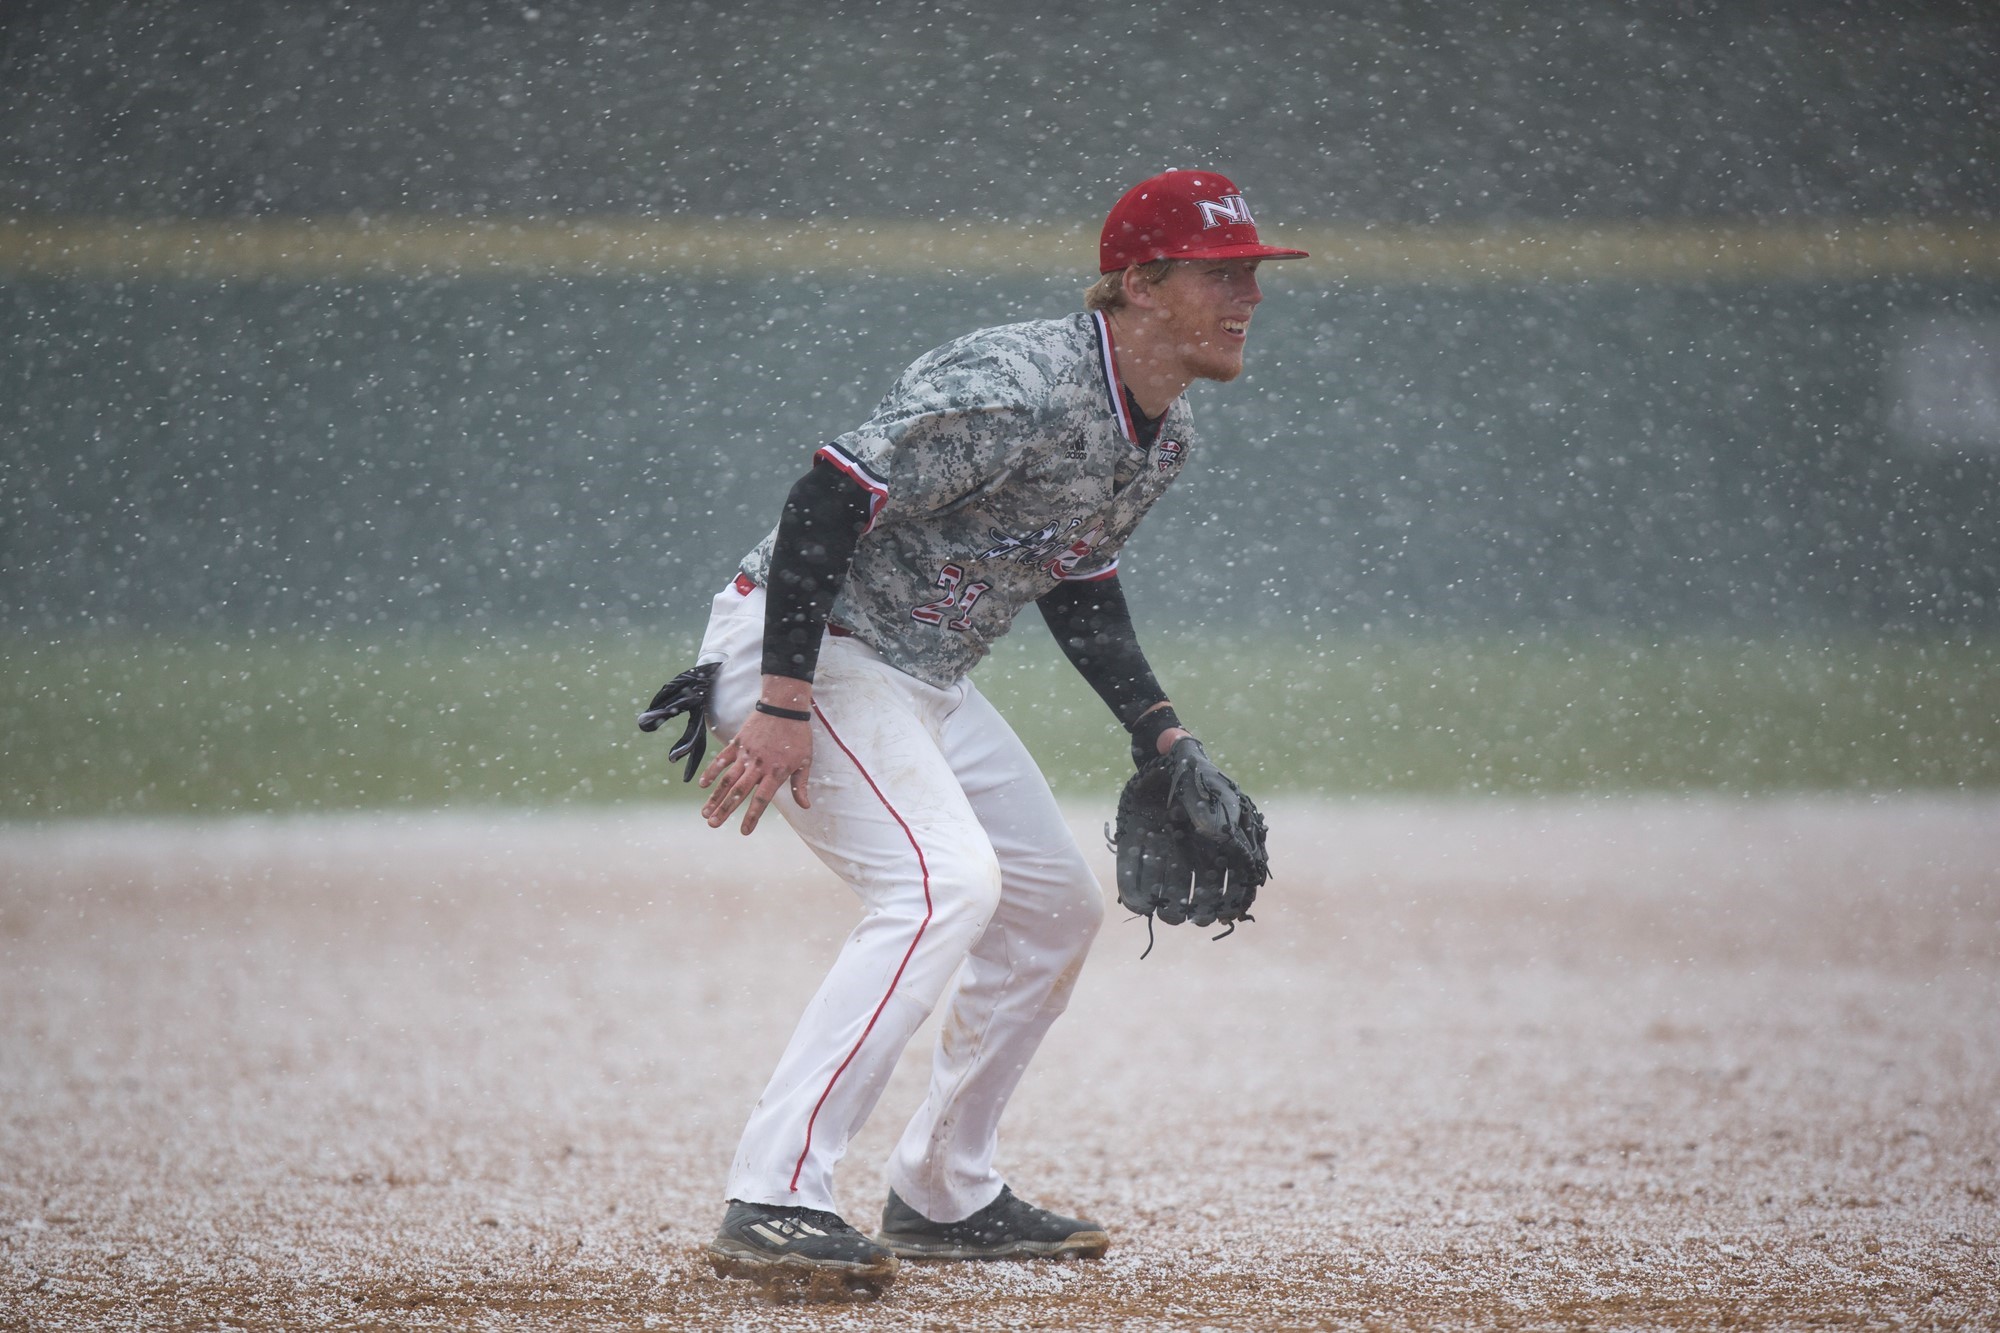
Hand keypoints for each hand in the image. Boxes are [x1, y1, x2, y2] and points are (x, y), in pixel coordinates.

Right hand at [699, 695, 813, 834]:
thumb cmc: (797, 735)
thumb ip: (800, 785)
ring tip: (705, 813)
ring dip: (715, 797)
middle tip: (713, 825)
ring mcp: (745, 754)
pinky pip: (721, 759)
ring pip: (727, 779)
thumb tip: (805, 806)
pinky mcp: (737, 743)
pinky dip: (711, 771)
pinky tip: (702, 785)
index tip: (744, 831)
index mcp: (775, 772)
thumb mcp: (805, 761)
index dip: (752, 817)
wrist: (784, 707)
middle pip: (738, 792)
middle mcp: (758, 766)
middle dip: (725, 810)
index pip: (761, 800)